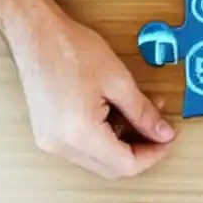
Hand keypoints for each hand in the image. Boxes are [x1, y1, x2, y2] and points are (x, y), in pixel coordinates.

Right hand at [0, 0, 175, 178]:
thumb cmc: (70, 49)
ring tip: (141, 112)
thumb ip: (144, 113)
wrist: (34, 34)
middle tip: (160, 129)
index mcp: (79, 134)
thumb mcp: (118, 80)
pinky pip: (84, 148)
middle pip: (112, 168)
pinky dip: (106, 137)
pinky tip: (118, 113)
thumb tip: (163, 133)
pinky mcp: (48, 133)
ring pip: (99, 159)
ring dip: (124, 142)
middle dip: (141, 151)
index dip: (153, 154)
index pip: (126, 164)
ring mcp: (51, 142)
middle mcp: (61, 145)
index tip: (168, 138)